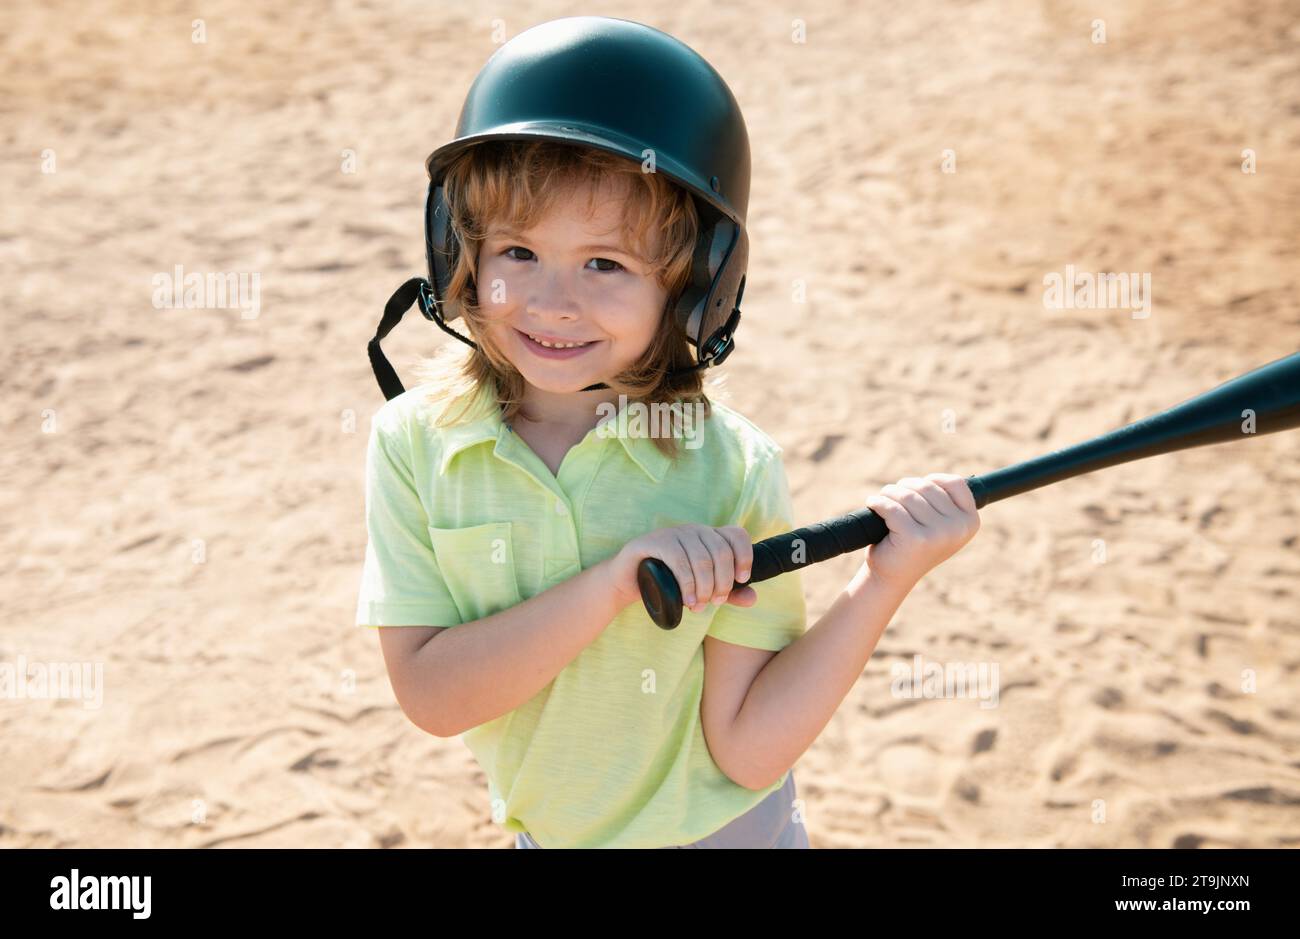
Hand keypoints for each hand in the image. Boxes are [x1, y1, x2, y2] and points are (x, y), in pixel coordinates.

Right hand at [609, 524, 759, 613]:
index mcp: (709, 537)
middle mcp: (694, 531)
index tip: (742, 580)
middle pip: (721, 552)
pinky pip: (678, 559)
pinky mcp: (654, 541)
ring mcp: (674, 533)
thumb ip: (728, 593)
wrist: (629, 582)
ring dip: (704, 588)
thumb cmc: (669, 583)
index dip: (745, 556)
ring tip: (698, 606)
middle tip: (715, 603)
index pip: (737, 535)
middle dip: (722, 583)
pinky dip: (687, 583)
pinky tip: (686, 600)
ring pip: (701, 558)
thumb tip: (753, 598)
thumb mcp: (703, 590)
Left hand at [862, 473, 979, 590]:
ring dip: (889, 493)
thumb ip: (943, 503)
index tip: (916, 488)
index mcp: (970, 522)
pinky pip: (892, 508)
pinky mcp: (915, 538)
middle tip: (891, 496)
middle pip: (927, 486)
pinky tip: (873, 505)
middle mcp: (959, 528)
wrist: (891, 577)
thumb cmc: (912, 545)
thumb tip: (934, 480)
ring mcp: (939, 534)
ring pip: (907, 495)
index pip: (956, 483)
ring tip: (881, 501)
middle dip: (904, 487)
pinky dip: (878, 503)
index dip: (933, 479)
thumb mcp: (937, 524)